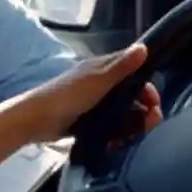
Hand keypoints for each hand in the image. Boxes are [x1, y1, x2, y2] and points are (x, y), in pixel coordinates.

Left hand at [15, 42, 161, 143]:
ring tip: (134, 138)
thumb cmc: (68, 96)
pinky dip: (116, 135)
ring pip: (121, 114)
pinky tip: (118, 144)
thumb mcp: (98, 81)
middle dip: (143, 110)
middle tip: (149, 125)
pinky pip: (109, 127)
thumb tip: (144, 47)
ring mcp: (94, 104)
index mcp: (102, 70)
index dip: (146, 87)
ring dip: (131, 125)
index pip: (133, 73)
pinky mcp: (87, 122)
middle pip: (130, 97)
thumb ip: (121, 67)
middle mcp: (100, 85)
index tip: (154, 103)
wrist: (37, 120)